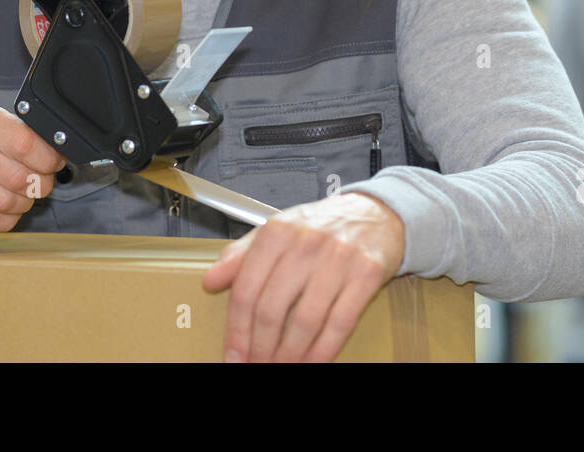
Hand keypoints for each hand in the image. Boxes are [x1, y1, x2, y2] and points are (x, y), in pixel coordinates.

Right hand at [0, 100, 66, 231]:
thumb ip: (15, 135)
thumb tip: (56, 154)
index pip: (26, 142)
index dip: (48, 161)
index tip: (53, 166)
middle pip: (18, 176)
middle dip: (38, 187)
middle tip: (38, 187)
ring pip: (3, 201)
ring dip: (21, 206)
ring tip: (19, 200)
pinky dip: (2, 222)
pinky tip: (2, 214)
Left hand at [201, 191, 405, 361]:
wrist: (375, 213)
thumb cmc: (319, 227)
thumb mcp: (277, 231)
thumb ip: (241, 255)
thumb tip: (209, 282)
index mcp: (277, 231)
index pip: (246, 289)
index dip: (236, 330)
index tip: (232, 356)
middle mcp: (305, 243)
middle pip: (272, 308)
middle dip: (260, 348)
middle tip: (255, 367)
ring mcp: (339, 258)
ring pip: (305, 320)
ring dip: (289, 355)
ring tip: (280, 369)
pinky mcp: (367, 274)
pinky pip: (340, 322)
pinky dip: (323, 350)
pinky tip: (312, 364)